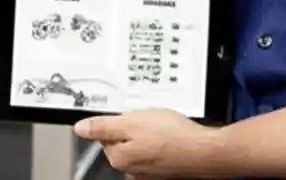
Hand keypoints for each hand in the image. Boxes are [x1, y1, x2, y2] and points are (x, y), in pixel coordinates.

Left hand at [74, 108, 216, 177]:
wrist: (204, 150)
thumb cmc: (172, 136)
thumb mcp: (131, 122)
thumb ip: (103, 126)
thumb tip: (81, 128)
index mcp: (118, 158)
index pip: (105, 134)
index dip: (119, 119)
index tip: (131, 114)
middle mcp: (131, 170)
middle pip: (123, 140)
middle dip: (135, 126)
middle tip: (151, 119)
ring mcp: (148, 172)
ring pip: (141, 144)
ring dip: (150, 133)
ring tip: (164, 126)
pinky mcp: (164, 169)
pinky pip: (156, 150)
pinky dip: (163, 141)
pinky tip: (172, 135)